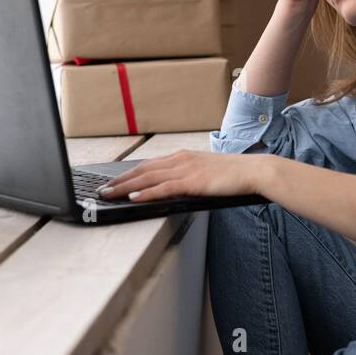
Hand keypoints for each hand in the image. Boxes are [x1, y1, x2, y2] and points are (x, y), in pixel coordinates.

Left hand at [96, 151, 269, 202]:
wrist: (254, 171)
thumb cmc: (234, 174)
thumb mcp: (206, 171)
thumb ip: (188, 175)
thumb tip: (173, 186)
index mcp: (183, 156)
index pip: (148, 165)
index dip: (128, 174)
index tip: (113, 181)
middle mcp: (181, 160)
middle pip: (142, 170)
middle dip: (119, 181)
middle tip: (101, 190)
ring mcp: (186, 170)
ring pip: (148, 178)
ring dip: (125, 187)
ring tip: (108, 195)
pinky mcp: (193, 182)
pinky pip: (163, 188)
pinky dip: (146, 193)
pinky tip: (133, 198)